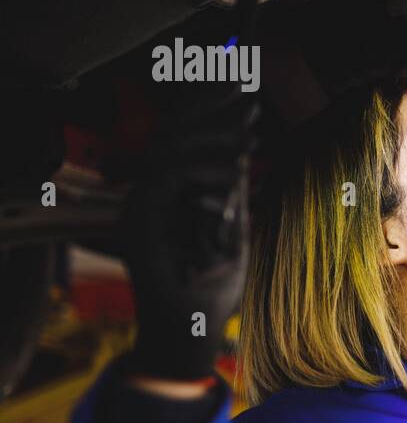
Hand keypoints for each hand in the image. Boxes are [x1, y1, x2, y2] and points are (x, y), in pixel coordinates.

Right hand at [120, 96, 255, 382]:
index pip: (186, 141)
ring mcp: (140, 207)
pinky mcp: (139, 222)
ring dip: (213, 136)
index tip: (245, 94)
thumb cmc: (212, 289)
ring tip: (250, 136)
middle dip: (211, 108)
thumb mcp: (232, 232)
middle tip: (246, 90)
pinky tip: (233, 171)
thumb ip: (231, 196)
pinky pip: (168, 178)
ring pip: (169, 149)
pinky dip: (202, 169)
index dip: (213, 113)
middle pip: (173, 135)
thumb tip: (240, 156)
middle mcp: (148, 194)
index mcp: (168, 194)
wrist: (190, 332)